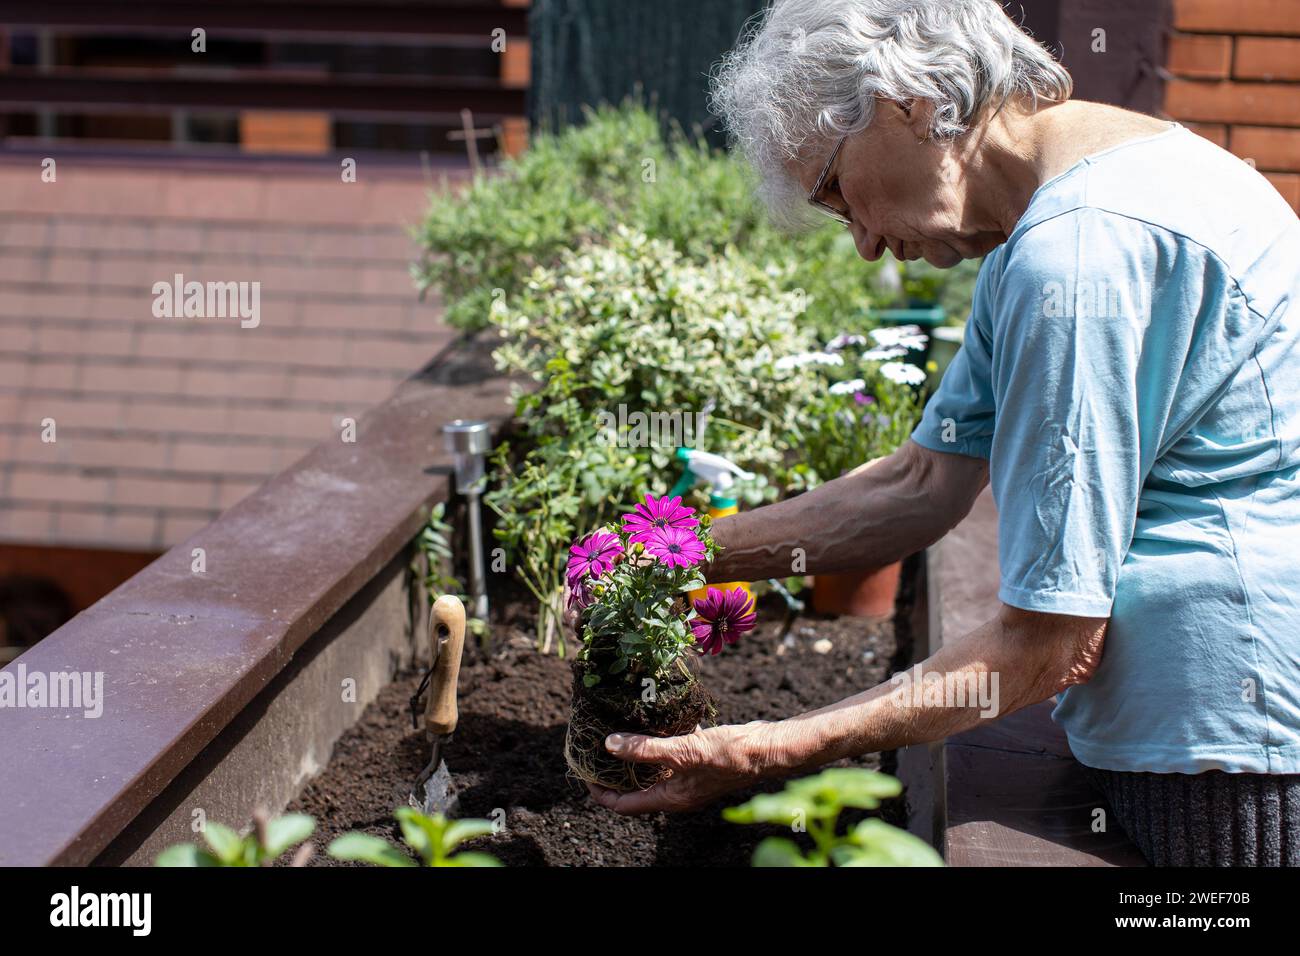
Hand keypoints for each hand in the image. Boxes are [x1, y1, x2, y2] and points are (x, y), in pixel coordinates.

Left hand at [586, 721, 777, 813]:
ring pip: (653, 770)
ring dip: (637, 754)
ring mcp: (689, 778)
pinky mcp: (699, 761)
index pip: (624, 804)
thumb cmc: (729, 755)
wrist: (766, 750)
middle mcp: (677, 793)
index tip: (585, 773)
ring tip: (619, 731)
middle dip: (615, 771)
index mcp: (670, 799)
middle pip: (636, 788)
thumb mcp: (682, 750)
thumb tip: (609, 744)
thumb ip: (644, 748)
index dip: (601, 791)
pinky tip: (654, 720)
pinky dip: (659, 741)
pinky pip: (671, 755)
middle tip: (597, 749)